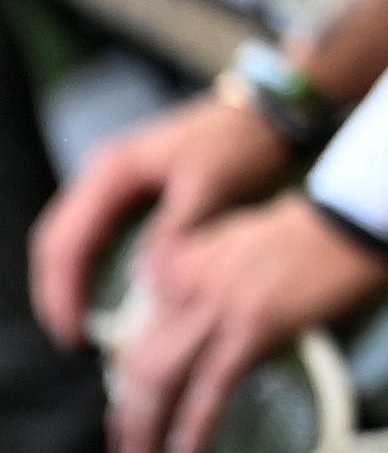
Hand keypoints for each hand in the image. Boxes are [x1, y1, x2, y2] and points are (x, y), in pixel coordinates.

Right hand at [30, 89, 289, 346]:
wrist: (266, 112)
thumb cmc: (241, 145)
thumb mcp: (209, 189)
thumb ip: (173, 233)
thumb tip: (140, 282)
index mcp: (111, 172)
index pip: (64, 242)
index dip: (62, 292)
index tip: (74, 333)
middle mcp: (101, 175)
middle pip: (56, 242)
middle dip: (58, 293)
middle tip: (74, 340)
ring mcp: (113, 182)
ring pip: (73, 239)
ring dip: (72, 283)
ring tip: (84, 328)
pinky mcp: (132, 191)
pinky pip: (97, 235)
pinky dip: (93, 268)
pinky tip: (108, 298)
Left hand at [100, 192, 387, 452]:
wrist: (353, 213)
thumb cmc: (307, 227)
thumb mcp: (232, 243)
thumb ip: (202, 276)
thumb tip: (195, 320)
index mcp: (177, 262)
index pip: (137, 331)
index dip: (128, 376)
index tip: (132, 406)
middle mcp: (185, 283)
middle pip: (139, 360)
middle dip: (126, 413)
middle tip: (127, 449)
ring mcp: (216, 304)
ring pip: (161, 377)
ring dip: (145, 426)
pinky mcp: (254, 325)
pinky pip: (213, 384)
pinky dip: (197, 421)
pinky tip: (188, 450)